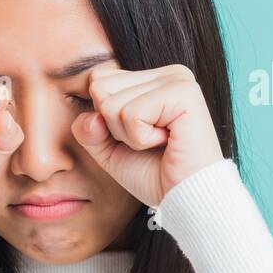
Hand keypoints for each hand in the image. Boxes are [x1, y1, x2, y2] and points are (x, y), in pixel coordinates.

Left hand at [70, 62, 223, 208]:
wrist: (184, 199)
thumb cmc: (153, 174)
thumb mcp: (108, 150)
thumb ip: (88, 128)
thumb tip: (91, 117)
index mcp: (152, 79)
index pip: (98, 80)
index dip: (104, 119)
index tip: (138, 135)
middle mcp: (167, 73)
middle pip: (100, 87)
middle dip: (114, 127)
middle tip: (148, 142)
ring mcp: (177, 79)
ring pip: (112, 103)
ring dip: (128, 136)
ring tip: (158, 143)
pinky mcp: (184, 93)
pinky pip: (131, 114)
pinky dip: (140, 139)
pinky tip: (167, 142)